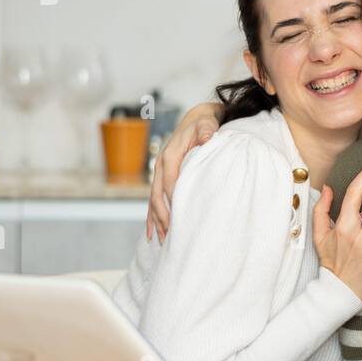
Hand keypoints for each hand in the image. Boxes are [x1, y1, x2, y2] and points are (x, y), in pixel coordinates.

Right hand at [147, 102, 221, 242]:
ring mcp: (160, 173)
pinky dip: (153, 217)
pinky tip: (153, 233)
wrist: (196, 120)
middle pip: (157, 195)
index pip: (170, 181)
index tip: (182, 215)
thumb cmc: (204, 124)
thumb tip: (208, 137)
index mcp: (170, 155)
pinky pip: (155, 201)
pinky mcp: (162, 179)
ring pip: (154, 201)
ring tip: (162, 240)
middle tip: (171, 234)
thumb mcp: (207, 124)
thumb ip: (207, 131)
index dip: (174, 198)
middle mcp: (161, 165)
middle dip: (163, 215)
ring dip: (157, 221)